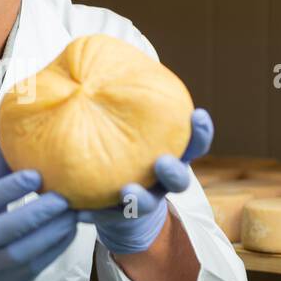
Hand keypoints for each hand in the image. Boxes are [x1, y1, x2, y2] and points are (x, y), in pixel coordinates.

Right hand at [0, 149, 78, 280]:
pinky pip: (43, 261)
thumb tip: (8, 135)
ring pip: (31, 247)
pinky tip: (71, 229)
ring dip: (57, 228)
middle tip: (65, 196)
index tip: (36, 174)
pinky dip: (60, 244)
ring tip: (74, 212)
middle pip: (13, 226)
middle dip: (42, 211)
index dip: (12, 187)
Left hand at [78, 108, 214, 253]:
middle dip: (174, 171)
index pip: (194, 141)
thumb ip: (115, 101)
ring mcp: (144, 201)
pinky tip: (79, 212)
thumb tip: (84, 62)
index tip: (198, 115)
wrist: (115, 201)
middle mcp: (162, 180)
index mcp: (170, 152)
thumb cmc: (121, 147)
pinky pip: (107, 218)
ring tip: (126, 193)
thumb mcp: (125, 125)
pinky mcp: (118, 217)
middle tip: (162, 162)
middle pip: (180, 179)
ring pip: (148, 203)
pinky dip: (94, 214)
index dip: (200, 131)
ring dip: (139, 198)